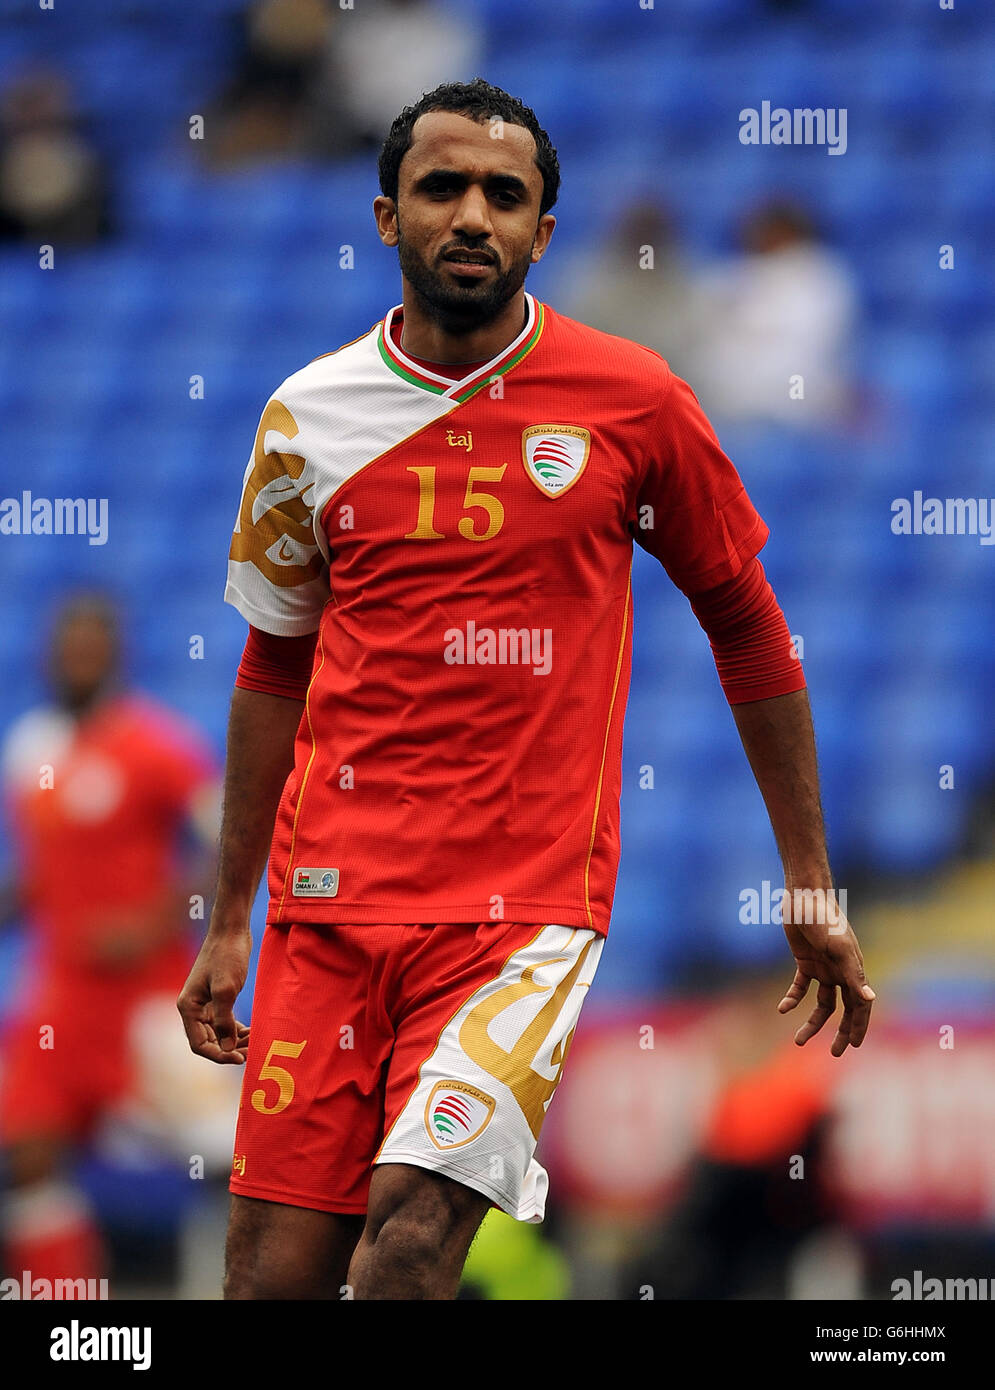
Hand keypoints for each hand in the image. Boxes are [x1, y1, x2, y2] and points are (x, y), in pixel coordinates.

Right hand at [177, 919, 250, 1063]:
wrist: (231, 930)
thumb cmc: (227, 955)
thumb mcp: (226, 989)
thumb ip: (224, 1020)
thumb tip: (227, 1048)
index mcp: (188, 1007)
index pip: (199, 1044)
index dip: (218, 1055)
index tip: (239, 1059)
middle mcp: (192, 1008)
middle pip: (208, 1041)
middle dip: (228, 1050)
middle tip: (251, 1053)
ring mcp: (204, 1003)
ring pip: (217, 1033)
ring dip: (234, 1041)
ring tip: (254, 1044)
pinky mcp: (216, 997)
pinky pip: (223, 1022)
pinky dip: (236, 1030)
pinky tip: (251, 1033)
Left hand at [777, 886, 874, 1056]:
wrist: (804, 896)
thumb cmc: (825, 919)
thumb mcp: (839, 948)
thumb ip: (854, 975)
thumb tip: (871, 1000)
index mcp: (853, 970)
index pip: (860, 1005)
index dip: (859, 1026)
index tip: (853, 1046)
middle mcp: (840, 972)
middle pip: (844, 1009)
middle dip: (840, 1031)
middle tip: (833, 1052)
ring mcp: (823, 967)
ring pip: (822, 1003)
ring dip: (813, 1022)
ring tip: (799, 1040)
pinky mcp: (804, 961)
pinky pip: (800, 986)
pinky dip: (793, 999)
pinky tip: (783, 1008)